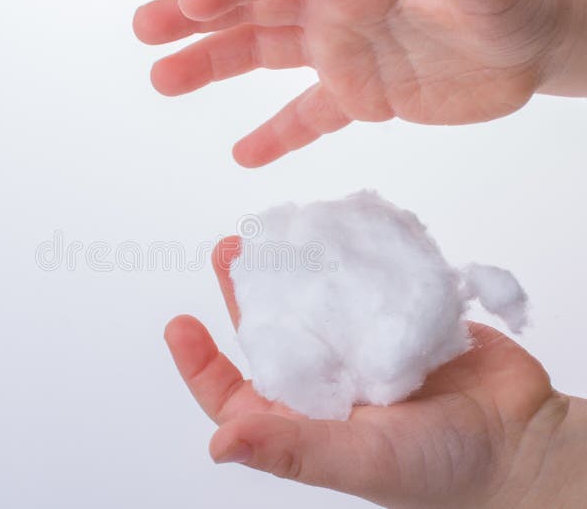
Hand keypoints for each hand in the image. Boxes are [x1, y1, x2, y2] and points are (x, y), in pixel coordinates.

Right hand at [134, 0, 586, 166]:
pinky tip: (245, 156)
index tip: (195, 4)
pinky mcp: (359, 93)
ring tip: (164, 80)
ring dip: (214, 66)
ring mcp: (341, 49)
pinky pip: (310, 115)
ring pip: (264, 55)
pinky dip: (279, 134)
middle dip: (198, 18)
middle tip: (148, 31)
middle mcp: (334, 3)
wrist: (531, 43)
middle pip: (253, 7)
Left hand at [164, 236, 586, 507]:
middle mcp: (327, 378)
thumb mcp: (359, 460)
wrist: (523, 440)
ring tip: (276, 231)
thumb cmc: (442, 470)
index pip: (235, 392)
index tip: (179, 324)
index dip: (201, 362)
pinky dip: (353, 256)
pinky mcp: (400, 316)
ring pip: (315, 298)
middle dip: (247, 289)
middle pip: (272, 329)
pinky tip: (336, 232)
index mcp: (304, 416)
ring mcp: (363, 343)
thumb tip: (220, 442)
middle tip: (231, 247)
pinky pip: (368, 280)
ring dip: (294, 265)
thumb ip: (291, 447)